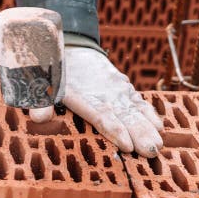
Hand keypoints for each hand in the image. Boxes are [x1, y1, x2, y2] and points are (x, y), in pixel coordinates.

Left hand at [30, 46, 163, 156]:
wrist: (72, 46)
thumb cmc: (55, 71)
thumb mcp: (43, 85)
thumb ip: (41, 102)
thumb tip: (38, 118)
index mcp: (83, 95)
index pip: (101, 115)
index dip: (115, 131)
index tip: (128, 146)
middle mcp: (104, 93)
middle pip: (123, 116)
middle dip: (139, 134)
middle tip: (152, 151)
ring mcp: (116, 89)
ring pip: (134, 110)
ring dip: (147, 128)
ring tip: (159, 145)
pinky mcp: (123, 86)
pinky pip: (138, 101)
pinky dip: (149, 113)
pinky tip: (160, 127)